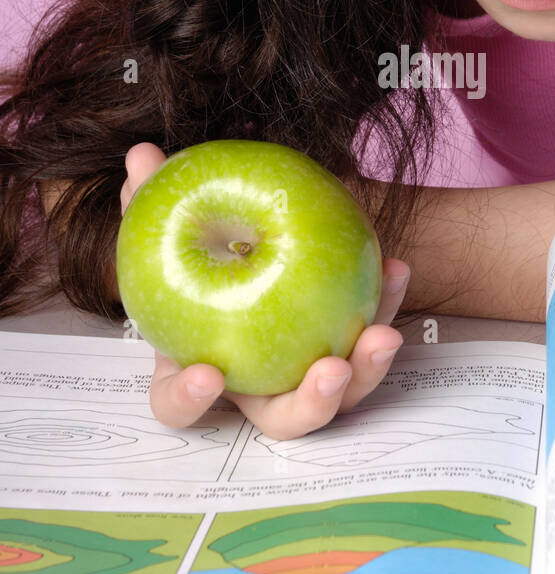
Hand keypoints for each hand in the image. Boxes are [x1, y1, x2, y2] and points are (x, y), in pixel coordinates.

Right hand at [120, 142, 409, 439]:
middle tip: (330, 371)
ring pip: (342, 396)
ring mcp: (305, 376)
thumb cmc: (195, 255)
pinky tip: (395, 269)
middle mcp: (256, 388)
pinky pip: (369, 338)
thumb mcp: (168, 227)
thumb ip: (149, 200)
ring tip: (383, 335)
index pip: (180, 404)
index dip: (190, 399)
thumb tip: (140, 154)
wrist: (241, 254)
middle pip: (282, 419)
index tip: (207, 375)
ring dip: (366, 370)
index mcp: (197, 372)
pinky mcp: (348, 349)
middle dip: (310, 404)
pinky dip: (384, 305)